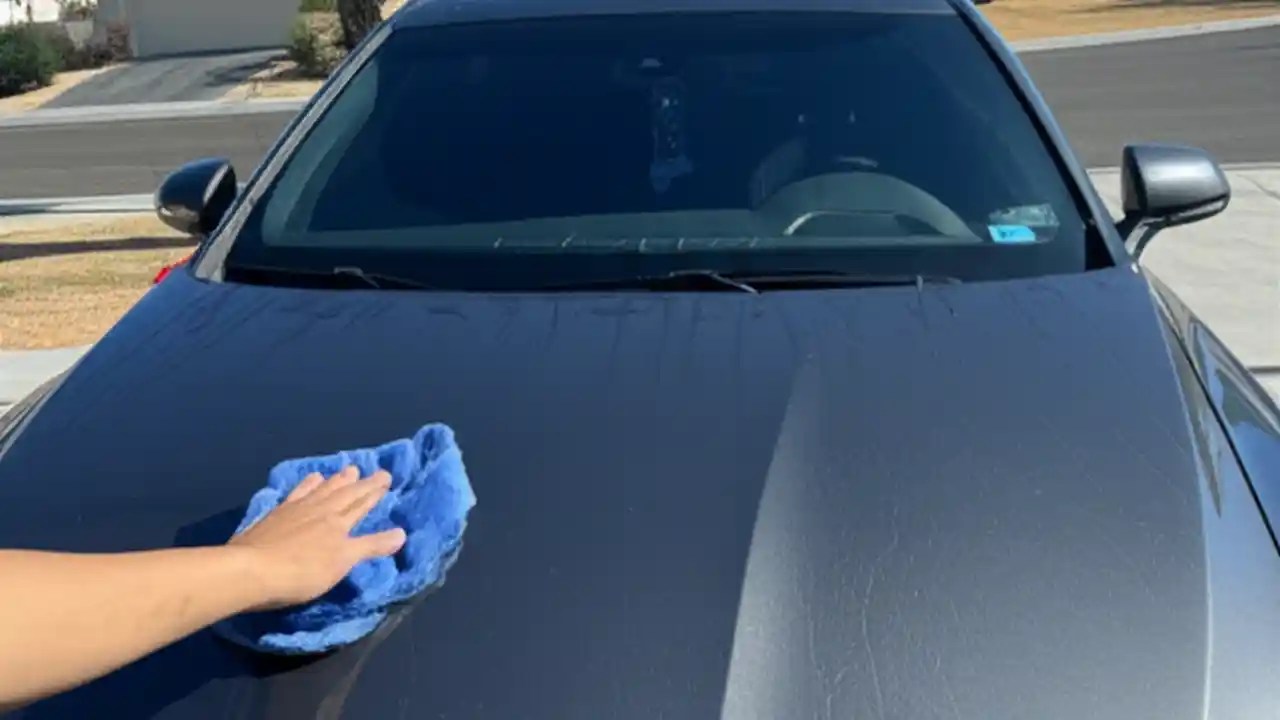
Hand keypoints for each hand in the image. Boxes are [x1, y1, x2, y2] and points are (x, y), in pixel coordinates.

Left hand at [228, 466, 406, 610]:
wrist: (251, 570)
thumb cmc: (302, 571)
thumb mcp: (342, 562)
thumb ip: (371, 546)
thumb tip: (402, 533)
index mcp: (338, 523)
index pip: (361, 504)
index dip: (374, 492)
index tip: (386, 478)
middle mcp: (319, 510)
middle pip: (344, 493)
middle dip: (362, 483)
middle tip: (376, 471)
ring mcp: (295, 510)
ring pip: (322, 490)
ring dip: (336, 481)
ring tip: (347, 470)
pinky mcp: (275, 515)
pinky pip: (297, 493)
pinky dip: (307, 484)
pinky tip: (310, 480)